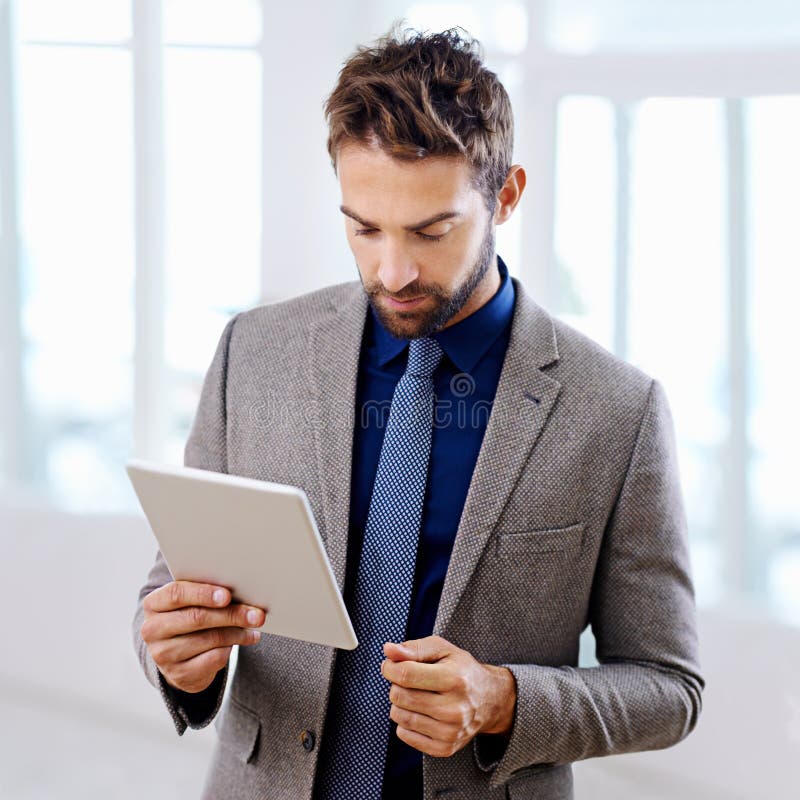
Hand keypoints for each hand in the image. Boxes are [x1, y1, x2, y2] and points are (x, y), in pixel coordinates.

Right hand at [141, 580, 266, 693]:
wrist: (177, 653)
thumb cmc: (190, 616)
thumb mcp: (190, 601)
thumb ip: (207, 593)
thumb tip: (242, 591)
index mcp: (154, 604)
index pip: (176, 594)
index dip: (203, 593)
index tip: (227, 595)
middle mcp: (153, 630)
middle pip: (196, 618)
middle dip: (231, 614)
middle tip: (257, 614)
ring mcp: (163, 655)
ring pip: (209, 639)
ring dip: (237, 632)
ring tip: (255, 626)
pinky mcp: (178, 675)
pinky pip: (212, 659)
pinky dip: (232, 648)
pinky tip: (245, 639)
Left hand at [380, 635, 515, 757]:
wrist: (489, 700)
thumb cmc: (461, 669)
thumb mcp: (443, 649)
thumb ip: (414, 648)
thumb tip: (388, 651)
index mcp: (454, 679)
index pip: (405, 675)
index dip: (389, 668)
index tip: (390, 665)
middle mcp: (454, 709)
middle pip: (400, 696)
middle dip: (396, 685)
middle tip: (408, 680)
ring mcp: (450, 732)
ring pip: (400, 716)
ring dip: (399, 703)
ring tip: (414, 695)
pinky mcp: (445, 748)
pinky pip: (404, 735)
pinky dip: (404, 722)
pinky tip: (419, 712)